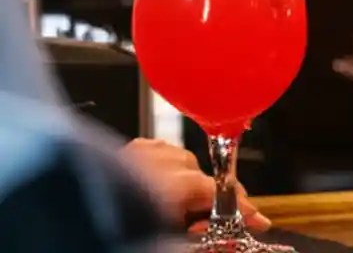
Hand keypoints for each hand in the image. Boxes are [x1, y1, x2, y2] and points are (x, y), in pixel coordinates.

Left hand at [119, 138, 270, 233]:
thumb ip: (199, 231)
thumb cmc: (115, 223)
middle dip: (211, 201)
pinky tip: (160, 187)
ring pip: (185, 163)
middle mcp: (161, 159)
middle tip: (209, 226)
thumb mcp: (166, 233)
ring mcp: (144, 149)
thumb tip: (222, 230)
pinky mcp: (130, 147)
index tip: (259, 221)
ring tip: (176, 210)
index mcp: (174, 182)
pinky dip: (168, 169)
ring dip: (188, 184)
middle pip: (204, 178)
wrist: (66, 212)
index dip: (244, 209)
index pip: (221, 192)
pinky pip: (162, 154)